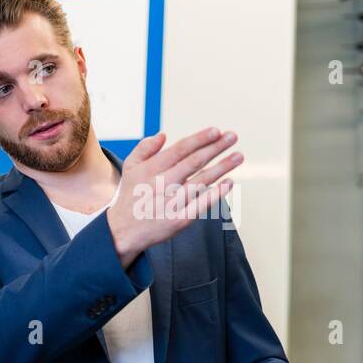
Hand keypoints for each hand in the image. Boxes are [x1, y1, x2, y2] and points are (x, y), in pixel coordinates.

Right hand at [107, 127, 242, 267]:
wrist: (123, 232)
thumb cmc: (131, 195)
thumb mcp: (130, 168)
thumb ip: (144, 148)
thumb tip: (164, 134)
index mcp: (151, 169)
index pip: (180, 150)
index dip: (200, 139)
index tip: (216, 130)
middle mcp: (162, 184)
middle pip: (194, 162)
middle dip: (216, 148)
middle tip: (233, 136)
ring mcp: (172, 203)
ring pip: (202, 181)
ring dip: (223, 167)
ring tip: (238, 156)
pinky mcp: (180, 220)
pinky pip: (202, 204)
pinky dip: (217, 193)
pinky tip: (230, 182)